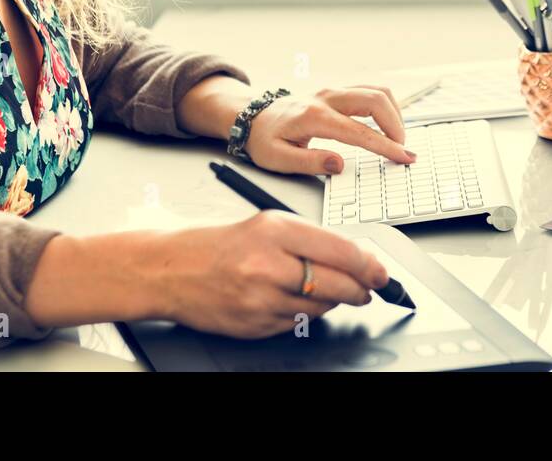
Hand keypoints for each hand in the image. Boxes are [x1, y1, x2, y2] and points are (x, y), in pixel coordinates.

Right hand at [157, 211, 389, 338]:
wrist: (170, 271)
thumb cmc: (220, 244)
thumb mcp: (267, 225)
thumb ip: (311, 239)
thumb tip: (356, 259)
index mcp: (275, 231)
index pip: (341, 251)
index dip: (369, 265)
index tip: (381, 272)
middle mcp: (268, 264)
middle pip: (338, 285)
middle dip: (360, 289)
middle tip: (367, 288)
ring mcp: (260, 299)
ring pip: (321, 307)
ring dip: (331, 301)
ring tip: (319, 288)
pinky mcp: (254, 325)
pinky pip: (297, 323)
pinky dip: (302, 313)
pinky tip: (288, 299)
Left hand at [243, 85, 413, 174]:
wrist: (252, 117)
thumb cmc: (264, 140)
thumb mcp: (277, 159)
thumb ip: (308, 162)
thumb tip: (338, 165)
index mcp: (314, 116)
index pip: (359, 132)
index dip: (385, 146)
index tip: (403, 157)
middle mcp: (327, 98)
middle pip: (376, 100)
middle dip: (396, 125)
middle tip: (402, 149)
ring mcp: (333, 91)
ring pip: (376, 91)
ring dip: (393, 114)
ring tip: (396, 139)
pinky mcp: (337, 92)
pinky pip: (370, 91)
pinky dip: (385, 106)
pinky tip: (386, 124)